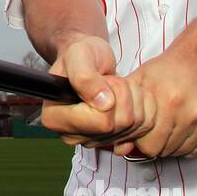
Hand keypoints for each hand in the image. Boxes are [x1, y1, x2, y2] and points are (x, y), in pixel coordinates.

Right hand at [40, 35, 155, 157]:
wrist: (91, 60)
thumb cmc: (81, 55)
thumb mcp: (78, 55)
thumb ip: (85, 77)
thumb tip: (103, 103)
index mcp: (54, 118)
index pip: (100, 122)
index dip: (109, 98)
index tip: (102, 81)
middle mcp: (70, 135)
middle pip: (117, 126)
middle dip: (121, 96)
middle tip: (109, 81)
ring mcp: (92, 140)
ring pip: (132, 126)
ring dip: (131, 99)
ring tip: (116, 85)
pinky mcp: (111, 140)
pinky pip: (142, 128)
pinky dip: (141, 108)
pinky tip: (127, 97)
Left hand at [123, 35, 196, 157]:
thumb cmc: (172, 67)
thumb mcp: (141, 79)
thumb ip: (125, 108)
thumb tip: (117, 144)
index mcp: (168, 102)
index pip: (148, 145)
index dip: (141, 141)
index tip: (142, 133)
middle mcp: (192, 113)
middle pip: (166, 150)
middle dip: (157, 143)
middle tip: (156, 130)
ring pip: (183, 151)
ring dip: (174, 143)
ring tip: (171, 125)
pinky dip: (191, 142)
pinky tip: (186, 127)